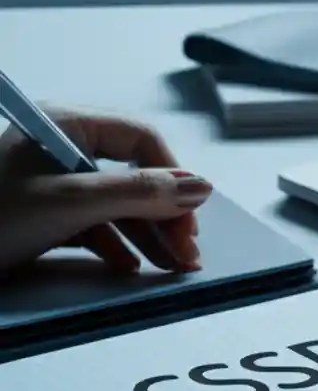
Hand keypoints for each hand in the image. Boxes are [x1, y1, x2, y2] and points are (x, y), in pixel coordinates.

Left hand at [0, 107, 212, 274]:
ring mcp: (53, 181)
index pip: (142, 140)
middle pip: (135, 174)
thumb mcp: (73, 202)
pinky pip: (95, 222)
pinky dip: (116, 244)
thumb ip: (141, 193)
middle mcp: (63, 147)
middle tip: (187, 250)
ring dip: (148, 235)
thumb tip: (201, 187)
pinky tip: (128, 265)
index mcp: (68, 124)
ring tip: (170, 265)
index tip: (190, 214)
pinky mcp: (44, 212)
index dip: (172, 176)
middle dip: (165, 214)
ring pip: (118, 203)